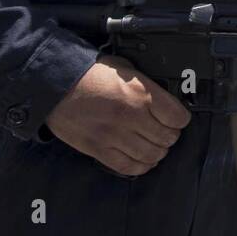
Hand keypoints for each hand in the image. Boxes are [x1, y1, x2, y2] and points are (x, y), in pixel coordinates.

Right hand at [45, 56, 191, 176]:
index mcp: (142, 93)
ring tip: (154, 145)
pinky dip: (141, 166)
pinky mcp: (99, 149)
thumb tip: (164, 98)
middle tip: (164, 132)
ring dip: (157, 152)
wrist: (56, 84)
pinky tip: (142, 160)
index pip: (178, 117)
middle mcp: (132, 116)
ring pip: (151, 155)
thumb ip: (147, 85)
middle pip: (167, 138)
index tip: (176, 119)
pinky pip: (129, 166)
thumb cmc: (91, 73)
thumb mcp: (126, 69)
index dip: (180, 119)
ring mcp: (115, 135)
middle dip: (170, 136)